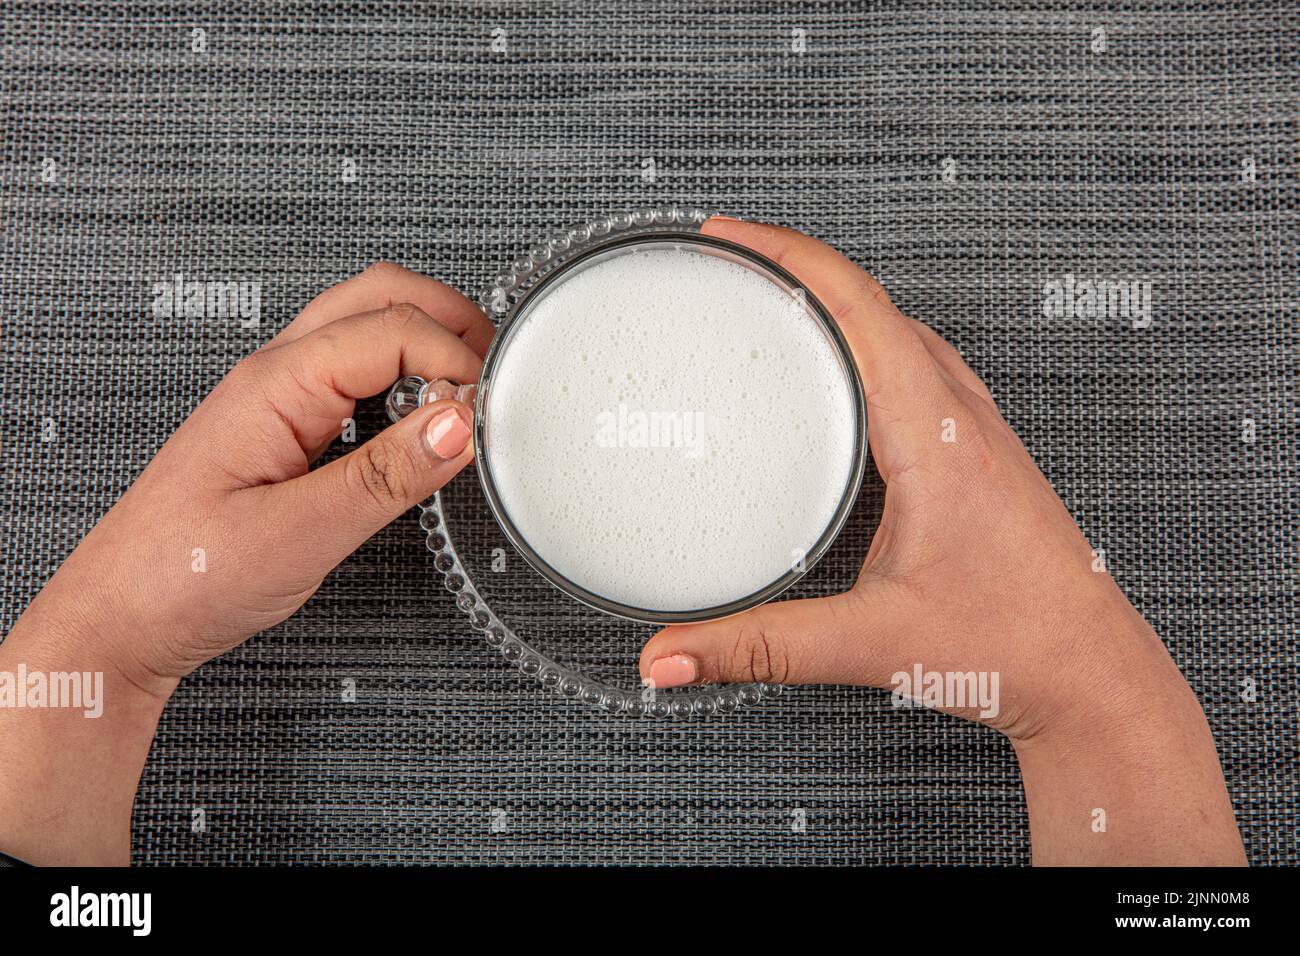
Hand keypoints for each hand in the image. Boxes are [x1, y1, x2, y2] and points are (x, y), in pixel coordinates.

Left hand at [0, 262, 493, 862]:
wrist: (122, 620)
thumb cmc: (182, 578)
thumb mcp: (298, 535)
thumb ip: (386, 476)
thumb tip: (457, 426)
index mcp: (275, 386)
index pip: (391, 329)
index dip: (454, 360)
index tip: (489, 411)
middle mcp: (275, 376)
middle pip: (379, 296)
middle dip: (450, 318)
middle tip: (498, 371)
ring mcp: (278, 398)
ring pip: (367, 327)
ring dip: (427, 345)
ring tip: (467, 401)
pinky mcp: (285, 427)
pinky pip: (356, 374)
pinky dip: (404, 381)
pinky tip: (420, 428)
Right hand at [639, 219, 1244, 864]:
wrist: (1092, 673)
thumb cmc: (1014, 645)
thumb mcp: (869, 643)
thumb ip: (758, 648)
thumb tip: (673, 654)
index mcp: (936, 437)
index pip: (856, 307)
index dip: (785, 256)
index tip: (727, 236)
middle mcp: (960, 417)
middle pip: (873, 302)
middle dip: (794, 264)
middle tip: (729, 259)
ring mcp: (976, 428)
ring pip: (899, 329)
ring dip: (835, 299)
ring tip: (774, 302)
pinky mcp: (978, 450)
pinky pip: (916, 364)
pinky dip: (865, 342)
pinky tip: (840, 378)